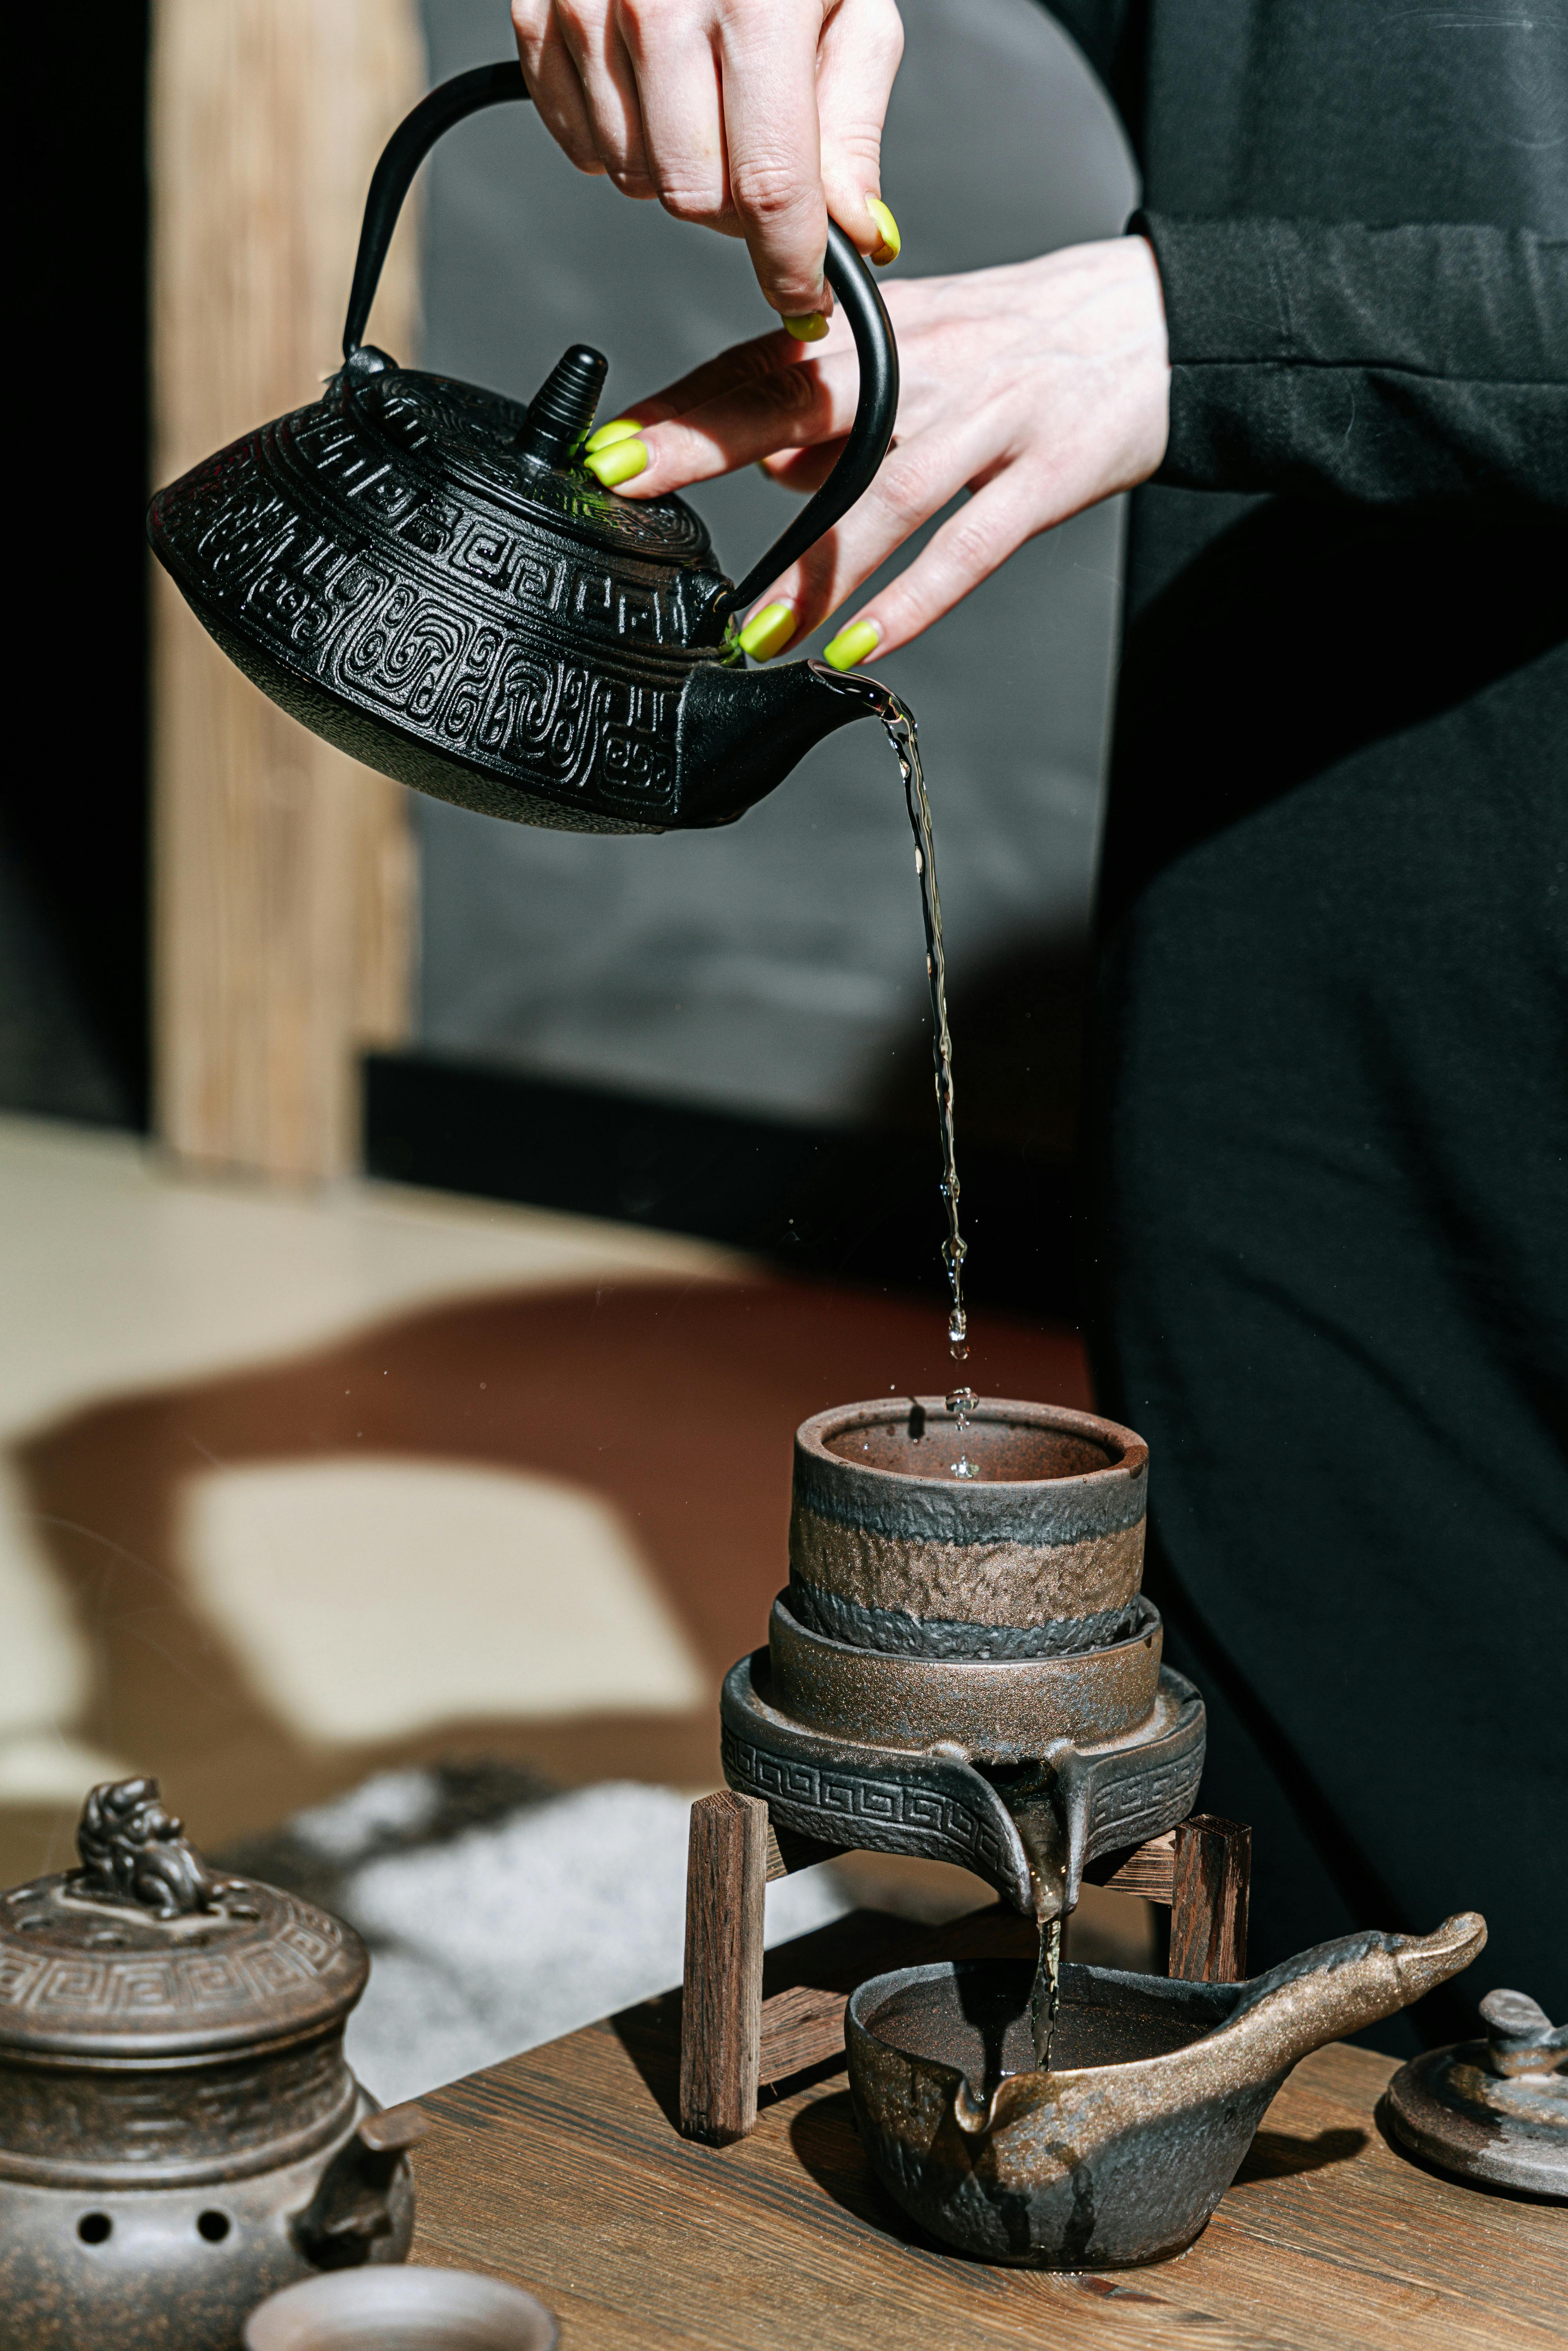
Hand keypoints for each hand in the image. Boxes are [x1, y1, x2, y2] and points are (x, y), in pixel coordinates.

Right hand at [511, 0, 904, 322]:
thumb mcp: (848, 5)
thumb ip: (851, 129)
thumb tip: (857, 235)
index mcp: (754, 3)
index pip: (771, 189)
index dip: (791, 266)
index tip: (806, 300)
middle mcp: (658, 5)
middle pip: (693, 199)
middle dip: (735, 212)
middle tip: (760, 171)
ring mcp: (586, 7)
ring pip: (631, 179)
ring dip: (675, 171)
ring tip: (705, 107)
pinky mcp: (536, 13)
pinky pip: (574, 141)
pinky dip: (616, 141)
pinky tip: (651, 94)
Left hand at [584, 237, 1170, 662]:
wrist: (1163, 326)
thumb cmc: (1026, 343)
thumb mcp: (923, 352)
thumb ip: (839, 413)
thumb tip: (767, 462)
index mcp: (884, 333)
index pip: (761, 363)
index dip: (682, 407)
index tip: (609, 447)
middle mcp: (927, 367)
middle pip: (798, 399)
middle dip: (706, 442)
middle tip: (632, 484)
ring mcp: (988, 422)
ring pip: (881, 495)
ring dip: (809, 569)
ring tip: (749, 630)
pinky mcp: (1045, 475)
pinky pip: (966, 548)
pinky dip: (910, 602)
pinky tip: (857, 648)